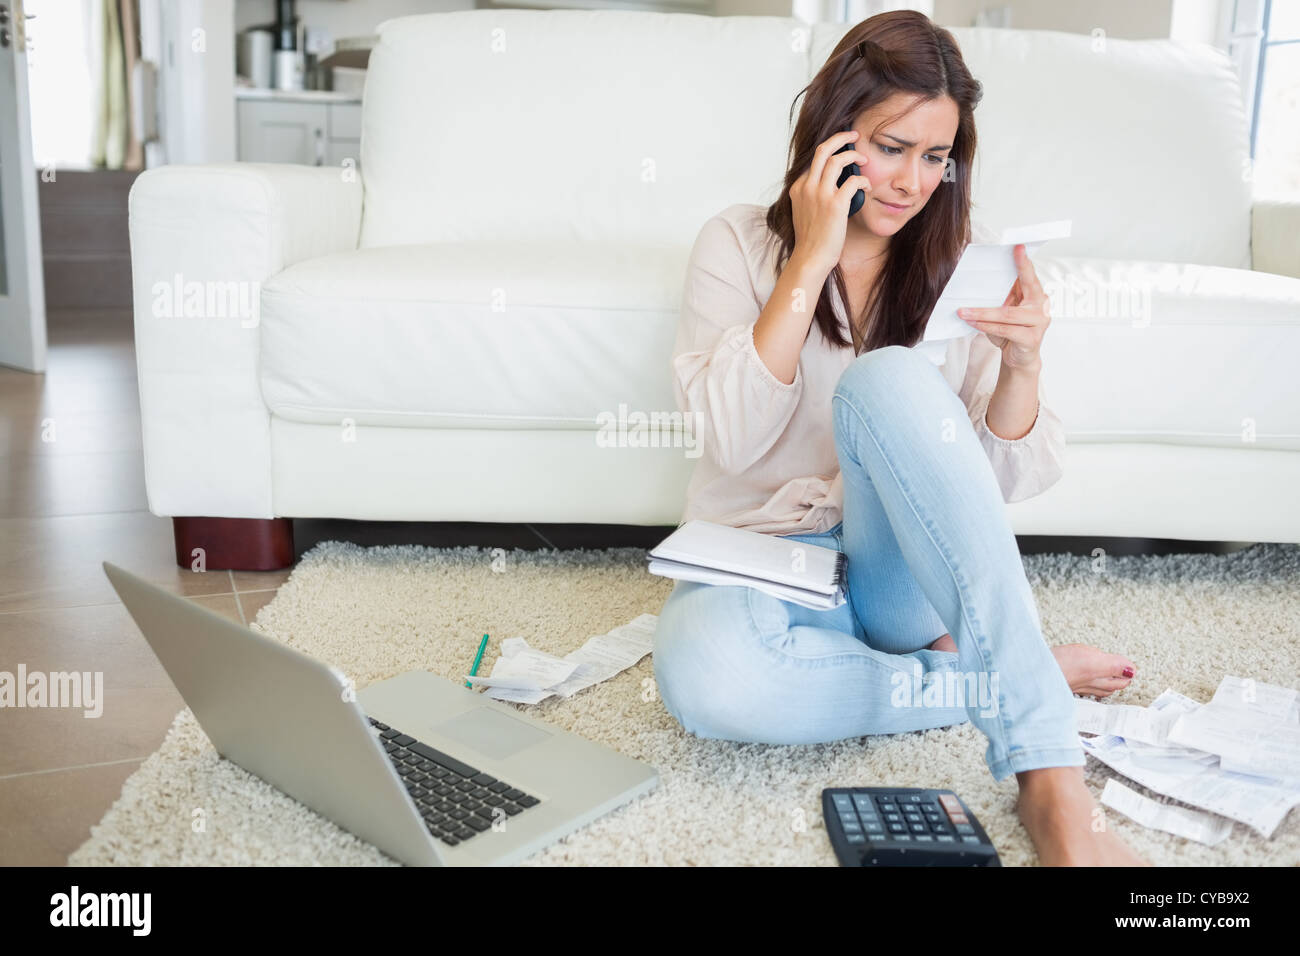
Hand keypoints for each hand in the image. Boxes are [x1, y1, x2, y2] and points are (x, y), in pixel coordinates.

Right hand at [788, 129, 872, 276]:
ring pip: (837, 160)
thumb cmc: (811, 240)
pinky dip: (863, 180)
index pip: (814, 160)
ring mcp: (820, 195)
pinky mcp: (835, 204)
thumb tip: (829, 185)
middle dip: (841, 138)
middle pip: (823, 150)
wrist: (810, 258)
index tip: (842, 150)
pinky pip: (853, 181)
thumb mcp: (804, 212)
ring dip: (854, 156)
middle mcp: (807, 187)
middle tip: (854, 135)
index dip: (830, 151)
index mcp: (798, 188)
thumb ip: (811, 196)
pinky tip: (867, 187)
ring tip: (863, 160)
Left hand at [958, 244, 1049, 370]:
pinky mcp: (1031, 339)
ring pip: (1007, 313)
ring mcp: (1039, 322)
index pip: (1030, 275)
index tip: (1018, 247)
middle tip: (1004, 258)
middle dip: (1013, 271)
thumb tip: (980, 285)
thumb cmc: (1011, 332)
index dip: (1024, 261)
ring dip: (981, 312)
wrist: (1020, 358)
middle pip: (1025, 287)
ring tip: (963, 311)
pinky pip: (1005, 329)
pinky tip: (972, 323)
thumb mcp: (1006, 312)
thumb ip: (1002, 298)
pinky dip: (986, 326)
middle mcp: (1041, 306)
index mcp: (1036, 295)